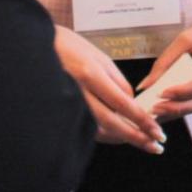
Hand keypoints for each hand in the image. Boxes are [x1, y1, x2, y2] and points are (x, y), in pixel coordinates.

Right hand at [52, 24, 165, 152]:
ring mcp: (67, 104)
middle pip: (111, 122)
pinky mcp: (61, 112)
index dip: (141, 120)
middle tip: (156, 145)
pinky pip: (86, 128)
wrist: (33, 47)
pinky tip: (118, 136)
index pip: (122, 104)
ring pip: (98, 129)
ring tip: (143, 143)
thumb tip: (131, 103)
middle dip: (136, 136)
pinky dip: (104, 134)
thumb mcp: (97, 55)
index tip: (157, 132)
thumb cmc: (67, 46)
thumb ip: (116, 80)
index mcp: (90, 74)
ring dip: (122, 138)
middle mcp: (78, 92)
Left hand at [139, 0, 191, 119]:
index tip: (162, 92)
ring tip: (158, 111)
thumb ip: (167, 60)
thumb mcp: (191, 35)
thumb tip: (145, 85)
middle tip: (153, 110)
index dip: (184, 91)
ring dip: (182, 111)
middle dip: (178, 108)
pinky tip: (173, 106)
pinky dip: (190, 107)